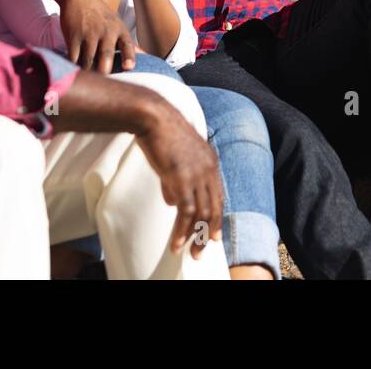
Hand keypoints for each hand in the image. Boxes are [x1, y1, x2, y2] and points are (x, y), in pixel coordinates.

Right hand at [60, 0, 135, 74]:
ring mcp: (89, 35)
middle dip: (104, 70)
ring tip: (88, 79)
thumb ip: (126, 43)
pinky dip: (74, 67)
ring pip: (88, 61)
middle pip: (106, 55)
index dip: (129, 56)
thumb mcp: (117, 24)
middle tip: (101, 79)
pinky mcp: (73, 37)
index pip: (128, 45)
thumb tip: (143, 58)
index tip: (128, 67)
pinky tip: (75, 71)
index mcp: (120, 30)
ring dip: (87, 72)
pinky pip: (74, 58)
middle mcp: (106, 32)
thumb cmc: (100, 15)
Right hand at [136, 102, 224, 257]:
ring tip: (188, 253)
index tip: (213, 235)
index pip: (217, 195)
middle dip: (209, 233)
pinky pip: (185, 213)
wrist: (153, 118)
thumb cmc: (159, 133)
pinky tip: (175, 244)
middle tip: (201, 252)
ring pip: (201, 215)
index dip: (216, 216)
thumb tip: (172, 203)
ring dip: (194, 237)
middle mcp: (209, 170)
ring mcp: (197, 175)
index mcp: (210, 161)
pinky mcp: (183, 180)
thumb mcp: (172, 158)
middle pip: (214, 208)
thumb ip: (175, 181)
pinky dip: (181, 231)